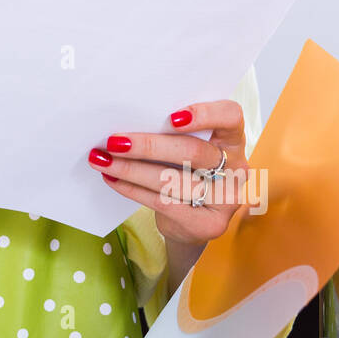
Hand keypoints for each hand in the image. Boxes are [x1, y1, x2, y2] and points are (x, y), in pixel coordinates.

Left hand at [87, 101, 248, 245]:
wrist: (192, 221)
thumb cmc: (186, 172)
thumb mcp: (188, 149)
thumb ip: (172, 133)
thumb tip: (127, 120)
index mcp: (232, 139)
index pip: (231, 116)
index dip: (205, 114)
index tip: (170, 117)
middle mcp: (236, 168)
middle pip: (193, 151)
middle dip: (148, 146)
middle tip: (114, 141)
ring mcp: (226, 199)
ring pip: (172, 179)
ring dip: (130, 169)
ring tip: (102, 160)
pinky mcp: (208, 223)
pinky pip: (162, 202)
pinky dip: (131, 188)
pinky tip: (112, 179)